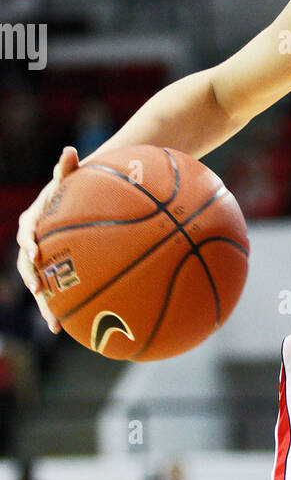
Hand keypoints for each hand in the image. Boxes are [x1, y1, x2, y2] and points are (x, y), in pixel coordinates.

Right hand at [15, 146, 78, 332]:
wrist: (74, 206)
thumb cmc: (72, 191)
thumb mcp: (68, 179)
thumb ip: (67, 168)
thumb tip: (69, 150)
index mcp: (32, 222)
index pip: (27, 231)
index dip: (28, 241)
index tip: (34, 250)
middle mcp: (32, 244)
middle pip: (27, 264)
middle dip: (32, 278)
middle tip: (38, 288)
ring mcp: (42, 262)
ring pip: (39, 285)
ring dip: (45, 303)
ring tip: (54, 321)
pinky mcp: (53, 274)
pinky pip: (55, 294)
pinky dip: (59, 309)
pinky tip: (67, 329)